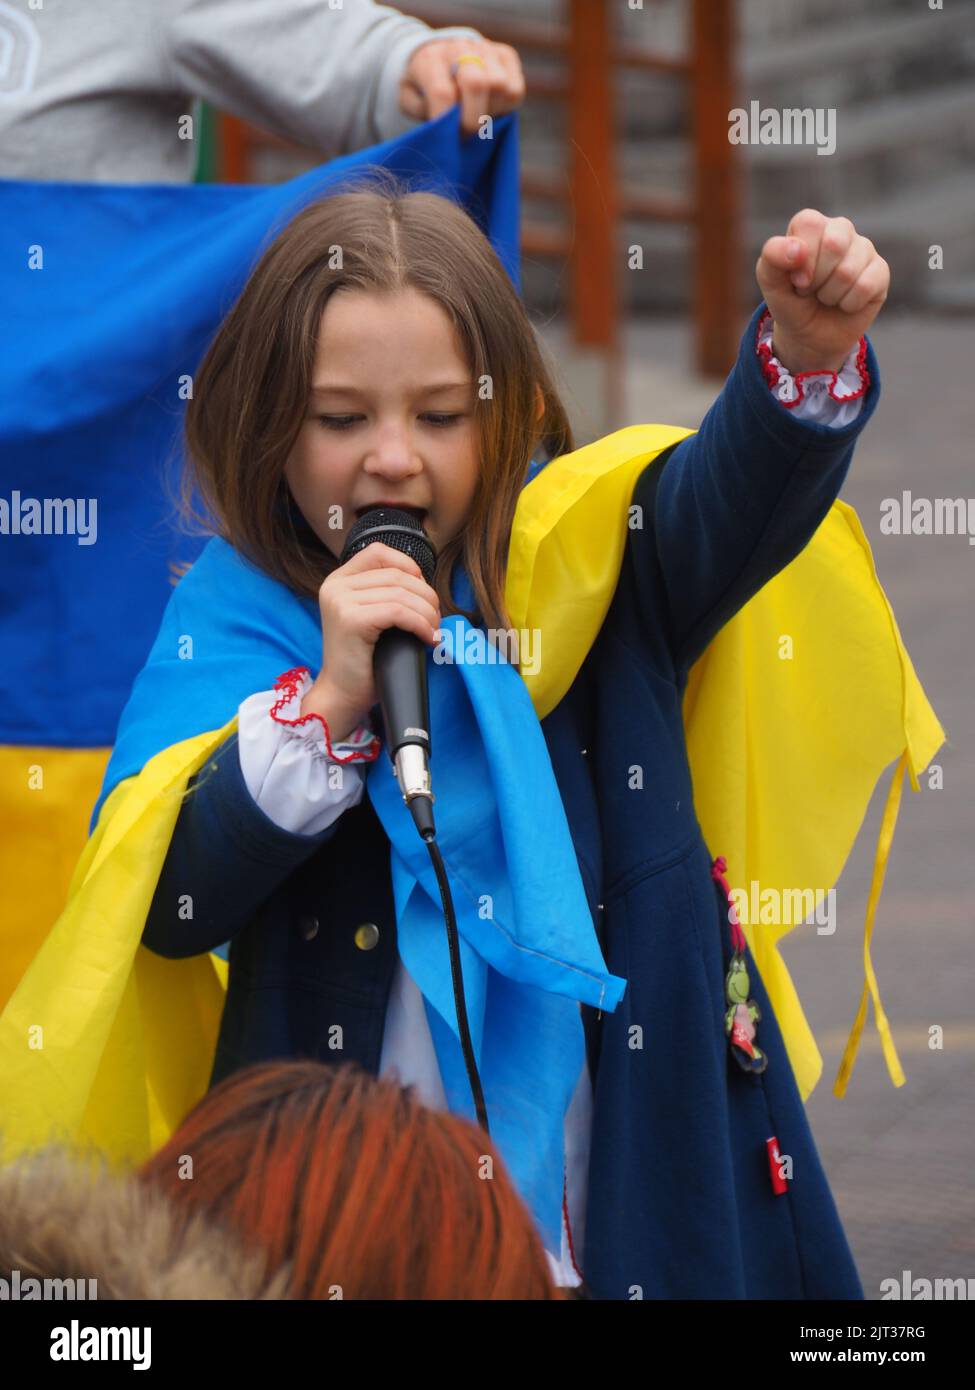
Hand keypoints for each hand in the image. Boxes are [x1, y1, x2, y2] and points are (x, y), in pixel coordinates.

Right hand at [303, 543, 441, 738]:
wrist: (343, 694)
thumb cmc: (364, 660)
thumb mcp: (372, 616)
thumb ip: (386, 593)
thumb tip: (424, 583)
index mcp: (338, 580)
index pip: (378, 552)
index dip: (409, 567)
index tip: (423, 593)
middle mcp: (335, 586)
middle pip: (396, 575)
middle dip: (426, 595)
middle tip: (436, 620)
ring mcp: (340, 601)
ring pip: (401, 594)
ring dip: (427, 613)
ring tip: (433, 631)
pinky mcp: (350, 619)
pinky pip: (398, 612)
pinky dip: (420, 624)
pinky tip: (427, 638)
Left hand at [399, 36, 525, 135]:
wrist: (442, 56)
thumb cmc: (424, 86)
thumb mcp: (410, 98)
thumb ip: (420, 109)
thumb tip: (445, 122)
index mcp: (430, 58)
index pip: (443, 93)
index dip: (447, 122)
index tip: (446, 134)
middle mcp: (460, 47)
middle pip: (477, 84)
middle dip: (473, 121)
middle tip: (464, 133)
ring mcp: (486, 49)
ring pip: (500, 87)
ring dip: (490, 113)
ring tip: (477, 116)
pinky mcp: (507, 56)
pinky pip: (515, 90)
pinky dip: (506, 107)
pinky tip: (490, 107)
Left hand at [755, 209, 888, 375]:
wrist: (811, 335)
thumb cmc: (791, 302)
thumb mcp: (771, 284)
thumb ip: (772, 259)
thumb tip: (797, 248)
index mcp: (811, 225)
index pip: (809, 222)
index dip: (801, 257)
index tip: (796, 280)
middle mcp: (840, 229)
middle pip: (834, 243)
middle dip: (816, 279)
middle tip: (810, 289)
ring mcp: (864, 248)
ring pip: (848, 270)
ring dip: (830, 295)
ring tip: (825, 296)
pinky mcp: (880, 271)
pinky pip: (865, 286)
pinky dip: (848, 304)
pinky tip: (844, 303)